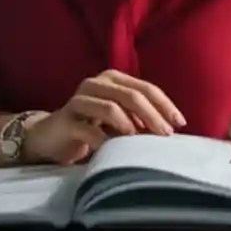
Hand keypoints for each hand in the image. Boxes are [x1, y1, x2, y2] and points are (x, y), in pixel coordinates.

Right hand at [24, 70, 186, 165]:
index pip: (145, 87)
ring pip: (111, 107)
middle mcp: (96, 83)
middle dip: (153, 115)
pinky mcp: (66, 119)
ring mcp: (79, 99)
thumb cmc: (91, 127)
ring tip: (142, 141)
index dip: (164, 104)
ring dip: (131, 126)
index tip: (180, 123)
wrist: (50, 137)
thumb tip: (171, 129)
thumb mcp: (119, 120)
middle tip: (166, 135)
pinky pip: (89, 129)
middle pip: (131, 95)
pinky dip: (106, 140)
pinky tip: (115, 151)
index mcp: (112, 79)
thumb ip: (140, 118)